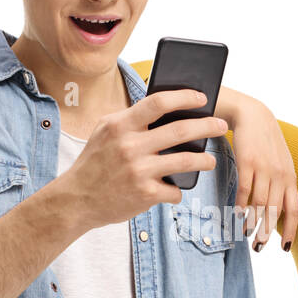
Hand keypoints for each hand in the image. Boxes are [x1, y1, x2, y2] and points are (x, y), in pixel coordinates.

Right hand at [62, 88, 228, 228]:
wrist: (75, 200)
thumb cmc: (94, 163)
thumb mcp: (105, 132)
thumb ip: (130, 120)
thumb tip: (166, 109)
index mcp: (120, 125)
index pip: (158, 103)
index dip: (184, 98)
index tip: (202, 98)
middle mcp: (130, 146)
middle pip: (181, 130)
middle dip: (208, 126)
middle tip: (221, 126)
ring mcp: (139, 171)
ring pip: (186, 161)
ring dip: (205, 160)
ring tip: (210, 160)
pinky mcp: (145, 194)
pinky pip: (174, 191)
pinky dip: (177, 192)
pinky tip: (175, 190)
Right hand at [215, 87, 297, 251]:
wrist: (254, 116)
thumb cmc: (267, 143)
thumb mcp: (282, 163)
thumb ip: (283, 185)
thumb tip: (279, 210)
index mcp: (290, 178)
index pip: (293, 210)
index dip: (289, 230)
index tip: (283, 247)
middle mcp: (280, 175)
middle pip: (275, 211)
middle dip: (266, 233)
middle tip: (258, 248)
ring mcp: (264, 169)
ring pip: (259, 204)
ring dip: (252, 222)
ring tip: (246, 234)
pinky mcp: (247, 163)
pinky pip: (244, 190)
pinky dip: (240, 205)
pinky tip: (236, 214)